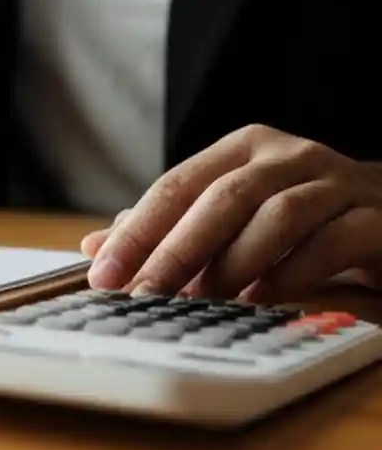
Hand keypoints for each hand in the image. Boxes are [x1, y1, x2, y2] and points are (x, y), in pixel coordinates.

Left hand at [81, 124, 381, 301]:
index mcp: (245, 150)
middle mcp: (290, 156)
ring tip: (202, 300)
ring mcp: (339, 184)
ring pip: (277, 217)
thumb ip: (169, 227)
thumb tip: (96, 245)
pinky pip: (331, 242)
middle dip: (176, 249)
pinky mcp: (378, 219)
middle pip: (222, 198)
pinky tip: (262, 300)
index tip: (103, 274)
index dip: (137, 231)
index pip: (177, 185)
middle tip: (144, 294)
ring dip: (233, 264)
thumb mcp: (232, 217)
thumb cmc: (301, 220)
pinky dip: (291, 274)